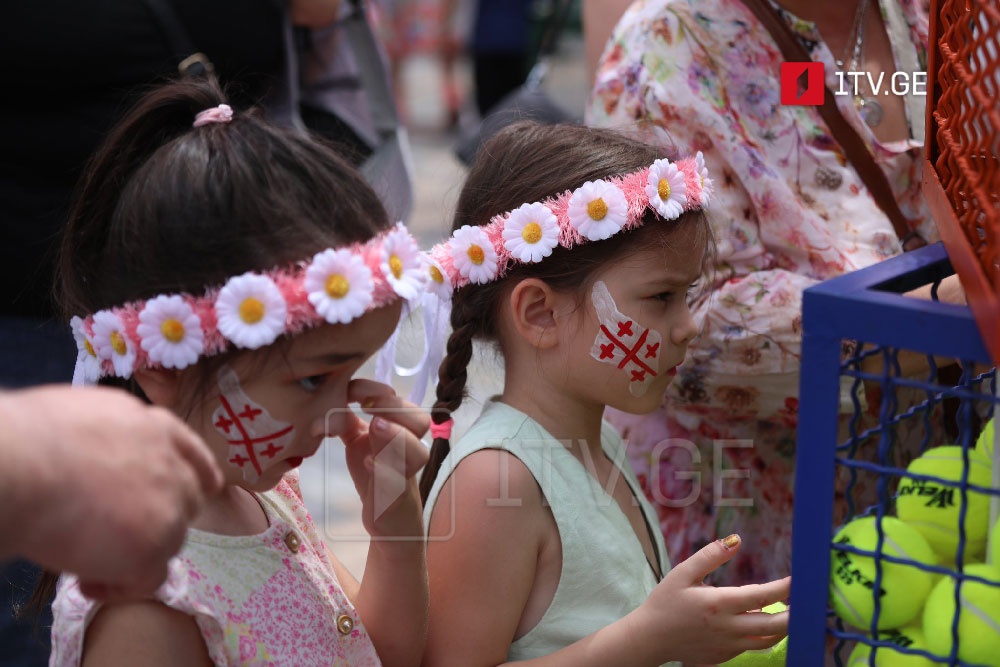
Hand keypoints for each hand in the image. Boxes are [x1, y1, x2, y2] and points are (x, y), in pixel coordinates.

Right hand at [1, 385, 223, 597]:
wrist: (19, 466)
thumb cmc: (31, 439)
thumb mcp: (90, 417)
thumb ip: (116, 441)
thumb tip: (104, 462)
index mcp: (155, 427)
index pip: (193, 453)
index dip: (199, 473)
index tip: (206, 488)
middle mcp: (172, 465)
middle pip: (186, 501)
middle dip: (159, 518)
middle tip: (115, 535)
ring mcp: (169, 506)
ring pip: (170, 540)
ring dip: (137, 555)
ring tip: (88, 565)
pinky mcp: (153, 546)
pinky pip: (150, 578)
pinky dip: (123, 587)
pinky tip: (90, 585)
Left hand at [341, 379, 429, 540]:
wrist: (388, 520)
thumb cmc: (376, 476)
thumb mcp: (358, 443)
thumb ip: (347, 420)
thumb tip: (329, 397)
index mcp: (401, 433)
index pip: (403, 405)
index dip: (381, 394)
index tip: (354, 392)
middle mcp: (408, 452)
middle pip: (420, 422)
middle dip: (395, 409)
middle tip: (368, 408)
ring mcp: (405, 476)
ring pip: (419, 453)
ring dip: (398, 438)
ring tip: (375, 428)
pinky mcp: (397, 499)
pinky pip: (400, 484)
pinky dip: (386, 471)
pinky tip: (370, 464)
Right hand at [637, 535, 789, 664]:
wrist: (651, 638)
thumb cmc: (665, 602)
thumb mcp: (683, 573)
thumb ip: (710, 555)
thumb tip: (736, 539)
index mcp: (719, 604)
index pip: (763, 596)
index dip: (785, 588)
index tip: (799, 579)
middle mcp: (729, 627)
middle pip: (776, 625)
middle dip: (796, 614)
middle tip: (807, 601)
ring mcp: (729, 645)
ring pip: (769, 640)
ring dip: (784, 628)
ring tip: (791, 612)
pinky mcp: (726, 655)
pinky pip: (752, 646)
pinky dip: (763, 635)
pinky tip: (763, 623)